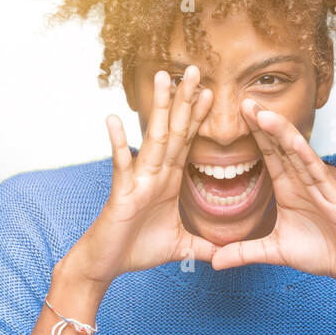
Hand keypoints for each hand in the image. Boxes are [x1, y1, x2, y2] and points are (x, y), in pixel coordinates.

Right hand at [66, 66, 216, 285]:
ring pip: (152, 138)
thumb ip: (205, 247)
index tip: (211, 93)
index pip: (186, 143)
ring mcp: (137, 180)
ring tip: (163, 78)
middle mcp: (153, 173)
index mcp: (167, 181)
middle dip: (183, 100)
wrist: (106, 266)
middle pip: (173, 130)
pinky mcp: (122, 194)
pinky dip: (117, 144)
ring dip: (157, 108)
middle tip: (194, 69)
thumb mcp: (182, 248)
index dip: (198, 118)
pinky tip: (114, 119)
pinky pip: (121, 166)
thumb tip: (229, 254)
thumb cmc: (137, 250)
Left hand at [208, 99, 335, 284]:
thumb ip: (244, 252)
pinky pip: (316, 171)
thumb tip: (215, 262)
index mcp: (288, 189)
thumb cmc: (322, 252)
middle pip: (280, 146)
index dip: (254, 135)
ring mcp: (319, 185)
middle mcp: (302, 181)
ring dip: (280, 132)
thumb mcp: (274, 252)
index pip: (268, 155)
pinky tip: (291, 139)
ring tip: (261, 112)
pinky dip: (304, 154)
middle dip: (263, 124)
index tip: (236, 114)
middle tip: (243, 100)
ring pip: (297, 152)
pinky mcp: (333, 195)